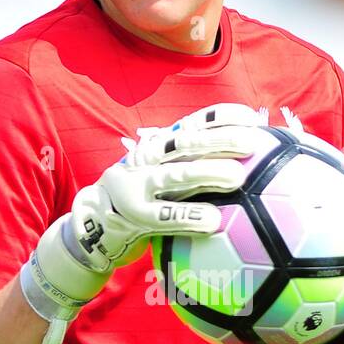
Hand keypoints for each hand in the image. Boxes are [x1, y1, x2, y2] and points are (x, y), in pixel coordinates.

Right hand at [20, 103, 263, 343]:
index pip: (192, 124)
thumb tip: (244, 165)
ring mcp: (137, 186)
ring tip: (237, 177)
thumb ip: (192, 166)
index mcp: (158, 146)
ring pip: (175, 175)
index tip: (252, 119)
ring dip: (206, 173)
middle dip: (220, 140)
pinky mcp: (133, 216)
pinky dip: (187, 217)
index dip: (221, 118)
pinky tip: (212, 221)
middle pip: (186, 143)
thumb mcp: (162, 176)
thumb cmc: (142, 200)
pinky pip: (163, 216)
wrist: (90, 225)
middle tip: (252, 143)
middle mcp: (147, 159)